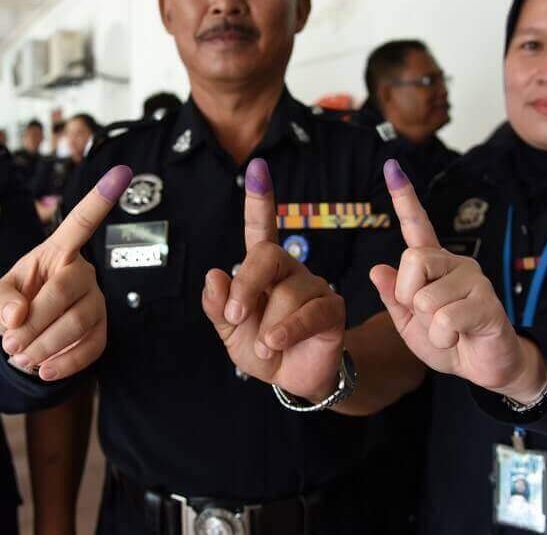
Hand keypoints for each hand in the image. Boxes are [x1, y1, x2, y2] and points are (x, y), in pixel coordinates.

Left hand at [0, 165, 132, 380]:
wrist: (27, 339)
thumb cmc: (15, 304)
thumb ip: (1, 301)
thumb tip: (18, 316)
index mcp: (58, 251)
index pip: (80, 222)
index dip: (100, 199)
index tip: (120, 172)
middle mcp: (83, 272)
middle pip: (66, 292)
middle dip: (34, 322)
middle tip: (10, 343)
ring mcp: (97, 301)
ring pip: (78, 323)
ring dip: (43, 346)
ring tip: (20, 357)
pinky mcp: (102, 330)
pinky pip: (90, 348)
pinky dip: (63, 364)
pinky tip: (43, 370)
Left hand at [202, 159, 345, 400]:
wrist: (292, 379)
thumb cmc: (261, 349)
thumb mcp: (230, 330)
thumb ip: (218, 305)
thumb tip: (214, 274)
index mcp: (263, 268)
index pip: (260, 227)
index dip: (259, 199)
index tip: (257, 168)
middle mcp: (290, 270)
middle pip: (267, 255)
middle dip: (247, 285)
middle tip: (234, 315)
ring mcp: (314, 286)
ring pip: (287, 293)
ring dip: (267, 326)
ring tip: (264, 346)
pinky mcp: (333, 309)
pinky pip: (310, 313)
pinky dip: (287, 330)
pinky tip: (274, 343)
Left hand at [369, 159, 546, 402]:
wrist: (482, 368)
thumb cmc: (447, 341)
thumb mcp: (408, 323)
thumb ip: (394, 297)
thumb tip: (378, 269)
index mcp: (433, 264)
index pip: (416, 225)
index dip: (404, 197)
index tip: (391, 166)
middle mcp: (455, 263)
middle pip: (413, 260)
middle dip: (409, 296)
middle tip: (427, 316)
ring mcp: (474, 280)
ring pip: (427, 297)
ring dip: (429, 325)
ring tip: (448, 331)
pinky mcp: (487, 303)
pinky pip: (446, 320)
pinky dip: (444, 338)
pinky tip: (459, 338)